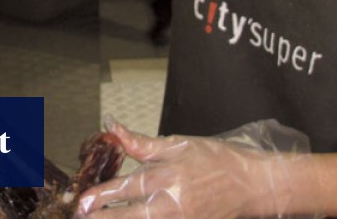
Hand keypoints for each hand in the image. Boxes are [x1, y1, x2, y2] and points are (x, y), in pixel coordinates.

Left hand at [76, 119, 296, 218]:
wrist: (253, 185)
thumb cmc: (218, 160)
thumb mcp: (179, 145)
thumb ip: (142, 143)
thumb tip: (111, 127)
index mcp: (168, 177)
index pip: (127, 188)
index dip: (103, 195)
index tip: (84, 201)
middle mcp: (172, 204)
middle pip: (130, 216)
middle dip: (105, 218)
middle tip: (84, 216)